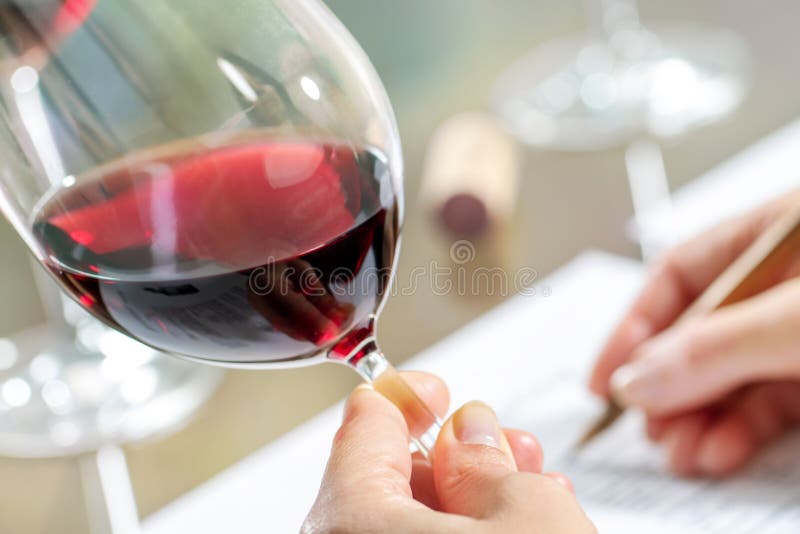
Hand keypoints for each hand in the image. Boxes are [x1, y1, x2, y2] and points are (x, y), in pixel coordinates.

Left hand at [303, 371, 594, 532]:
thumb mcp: (529, 518)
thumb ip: (490, 463)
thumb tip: (473, 431)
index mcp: (354, 519)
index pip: (366, 422)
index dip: (409, 394)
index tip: (438, 390)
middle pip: (386, 478)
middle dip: (455, 453)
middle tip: (504, 444)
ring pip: (408, 524)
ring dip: (470, 499)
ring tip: (530, 487)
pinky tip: (520, 527)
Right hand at [590, 191, 799, 477]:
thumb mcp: (795, 319)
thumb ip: (713, 347)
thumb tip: (634, 380)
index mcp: (777, 232)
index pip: (678, 272)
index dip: (633, 325)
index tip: (605, 378)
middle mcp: (784, 279)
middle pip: (698, 331)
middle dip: (667, 385)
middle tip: (646, 424)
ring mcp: (799, 328)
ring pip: (731, 373)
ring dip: (698, 417)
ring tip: (681, 452)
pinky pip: (768, 401)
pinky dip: (740, 429)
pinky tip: (720, 451)